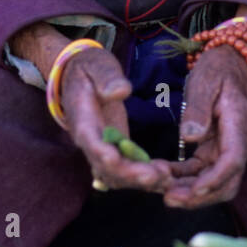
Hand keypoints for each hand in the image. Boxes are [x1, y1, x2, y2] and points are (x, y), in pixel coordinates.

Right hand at [60, 46, 172, 192]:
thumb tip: (121, 91)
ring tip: (167, 179)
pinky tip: (166, 179)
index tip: (116, 160)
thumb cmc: (90, 69)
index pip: (91, 142)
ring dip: (139, 180)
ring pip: (117, 175)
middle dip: (129, 174)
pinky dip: (144, 177)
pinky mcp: (116, 150)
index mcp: (83, 120)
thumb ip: (107, 78)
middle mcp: (90, 141)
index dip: (103, 154)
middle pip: (106, 167)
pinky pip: (126, 170)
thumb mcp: (97, 65)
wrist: (79, 77)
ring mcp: (102, 148)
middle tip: (156, 176)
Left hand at [164, 43, 246, 208]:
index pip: (232, 161)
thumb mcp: (206, 80)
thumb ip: (199, 107)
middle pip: (227, 182)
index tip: (193, 190)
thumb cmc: (218, 69)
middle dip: (201, 196)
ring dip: (191, 193)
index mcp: (238, 125)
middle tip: (170, 198)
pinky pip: (201, 172)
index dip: (214, 180)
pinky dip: (185, 179)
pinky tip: (164, 178)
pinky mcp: (213, 150)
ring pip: (214, 183)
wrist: (230, 63)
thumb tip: (191, 136)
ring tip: (164, 195)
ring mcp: (226, 149)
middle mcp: (237, 143)